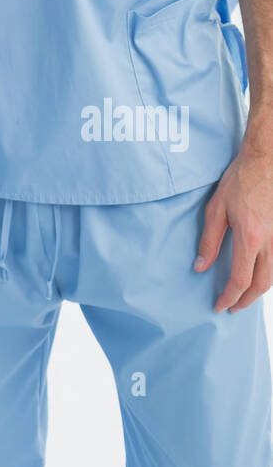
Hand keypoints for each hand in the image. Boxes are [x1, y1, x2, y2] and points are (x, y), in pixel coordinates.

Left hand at [194, 115, 272, 311]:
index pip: (240, 279)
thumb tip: (200, 267)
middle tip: (232, 307)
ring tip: (244, 294)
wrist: (266, 160)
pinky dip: (269, 274)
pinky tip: (259, 275)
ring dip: (259, 290)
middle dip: (246, 300)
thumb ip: (209, 240)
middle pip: (262, 284)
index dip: (229, 297)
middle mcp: (270, 242)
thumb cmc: (241, 180)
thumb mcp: (217, 208)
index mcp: (250, 237)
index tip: (220, 305)